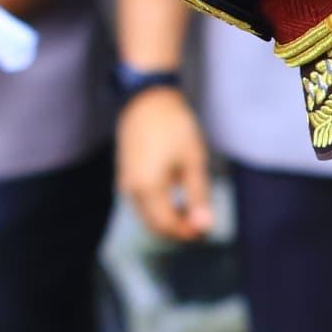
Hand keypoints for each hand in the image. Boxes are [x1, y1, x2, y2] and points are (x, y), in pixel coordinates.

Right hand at [120, 85, 215, 240]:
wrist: (147, 98)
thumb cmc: (173, 125)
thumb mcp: (193, 161)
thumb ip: (198, 196)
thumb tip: (205, 225)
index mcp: (147, 187)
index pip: (166, 225)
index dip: (187, 232)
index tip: (206, 230)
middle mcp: (131, 189)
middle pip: (154, 224)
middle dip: (178, 229)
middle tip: (202, 223)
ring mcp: (125, 181)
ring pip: (147, 214)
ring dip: (168, 218)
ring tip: (192, 210)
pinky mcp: (125, 173)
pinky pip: (141, 201)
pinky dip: (159, 206)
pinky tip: (176, 195)